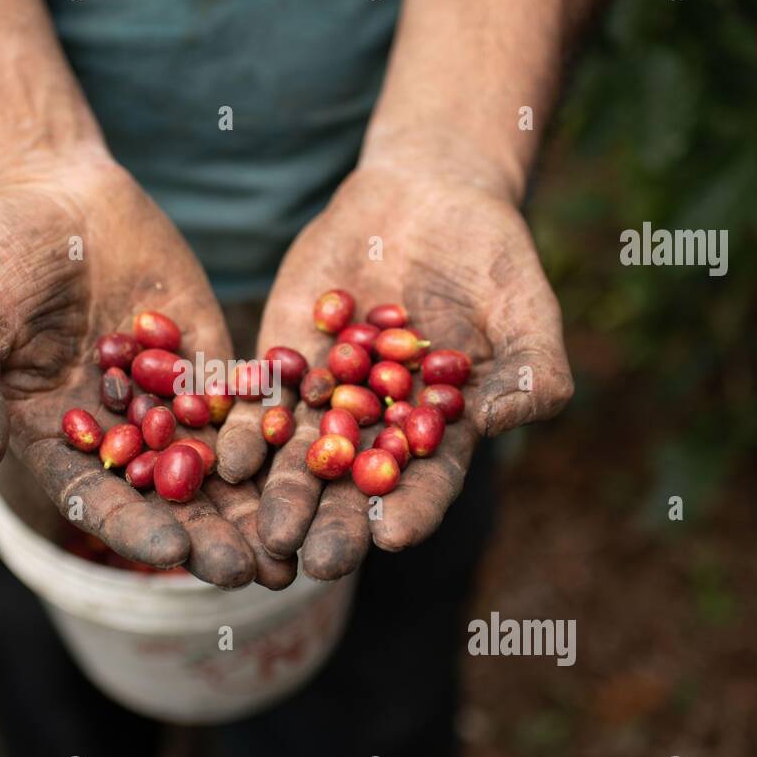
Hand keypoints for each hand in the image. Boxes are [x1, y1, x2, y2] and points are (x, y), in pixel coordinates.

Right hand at [0, 156, 290, 587]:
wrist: (50, 190)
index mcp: (56, 442)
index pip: (98, 500)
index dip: (136, 529)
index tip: (175, 556)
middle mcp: (117, 433)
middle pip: (168, 497)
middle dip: (210, 536)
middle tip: (254, 573)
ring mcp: (166, 397)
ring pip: (215, 461)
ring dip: (253, 504)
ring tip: (293, 542)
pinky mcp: (206, 358)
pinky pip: (243, 396)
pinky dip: (273, 426)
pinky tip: (312, 455)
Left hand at [216, 163, 572, 579]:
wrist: (423, 194)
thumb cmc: (491, 254)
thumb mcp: (526, 304)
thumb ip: (530, 369)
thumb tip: (499, 423)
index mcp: (439, 427)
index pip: (428, 480)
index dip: (413, 508)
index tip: (394, 537)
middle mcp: (377, 423)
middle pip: (355, 483)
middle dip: (336, 523)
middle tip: (317, 562)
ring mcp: (326, 394)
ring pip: (300, 453)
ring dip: (283, 493)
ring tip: (269, 531)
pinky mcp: (283, 358)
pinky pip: (259, 398)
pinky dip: (243, 427)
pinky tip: (227, 458)